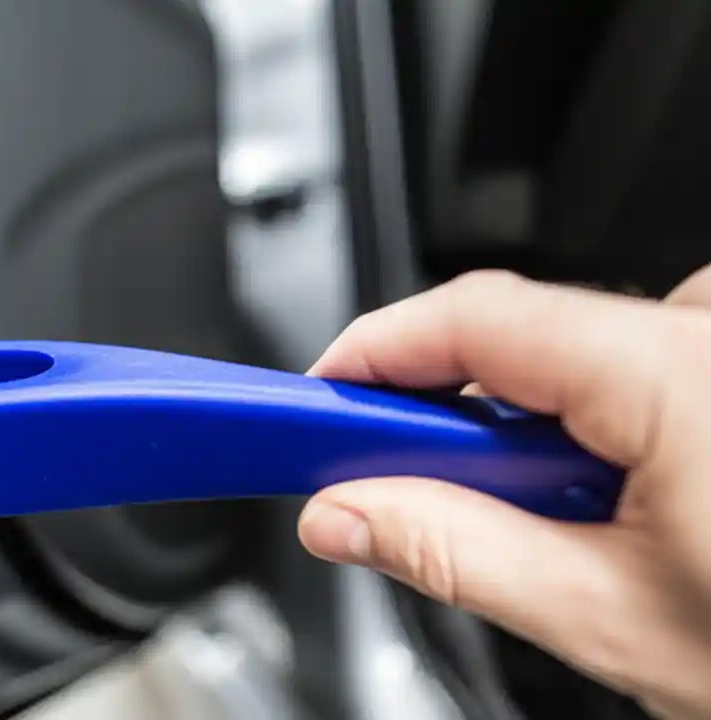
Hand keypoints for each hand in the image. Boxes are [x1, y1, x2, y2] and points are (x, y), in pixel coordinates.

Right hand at [298, 266, 710, 717]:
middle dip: (447, 417)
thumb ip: (453, 551)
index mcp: (682, 373)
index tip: (312, 401)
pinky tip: (622, 501)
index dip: (372, 353)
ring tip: (558, 528)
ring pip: (578, 356)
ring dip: (530, 434)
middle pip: (520, 337)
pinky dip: (594, 427)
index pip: (475, 316)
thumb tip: (346, 511)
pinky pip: (637, 364)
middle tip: (402, 494)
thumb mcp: (610, 619)